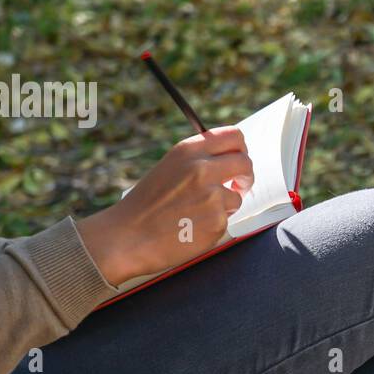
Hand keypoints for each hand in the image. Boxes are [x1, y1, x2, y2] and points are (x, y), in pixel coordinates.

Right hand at [75, 127, 252, 285]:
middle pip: (245, 163)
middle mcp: (202, 169)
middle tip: (239, 186)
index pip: (234, 137)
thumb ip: (199, 160)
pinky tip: (192, 228)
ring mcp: (212, 196)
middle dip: (246, 176)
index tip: (239, 159)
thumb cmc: (145, 205)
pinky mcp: (217, 221)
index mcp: (189, 151)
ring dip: (225, 206)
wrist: (127, 236)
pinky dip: (214, 226)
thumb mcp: (169, 168)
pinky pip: (227, 221)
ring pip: (237, 197)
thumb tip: (230, 158)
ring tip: (197, 214)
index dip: (241, 149)